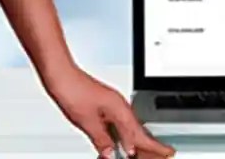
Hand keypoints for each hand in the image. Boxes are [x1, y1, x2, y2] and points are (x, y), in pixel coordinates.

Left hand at [43, 64, 173, 157]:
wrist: (60, 74)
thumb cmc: (72, 90)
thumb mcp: (88, 122)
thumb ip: (101, 140)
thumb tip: (109, 153)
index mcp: (119, 109)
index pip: (139, 134)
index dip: (151, 146)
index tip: (164, 152)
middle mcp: (118, 105)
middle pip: (136, 129)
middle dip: (146, 143)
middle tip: (159, 153)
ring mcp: (110, 102)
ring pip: (127, 126)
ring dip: (132, 139)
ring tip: (136, 152)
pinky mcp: (103, 102)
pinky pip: (117, 121)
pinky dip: (120, 133)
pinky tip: (116, 140)